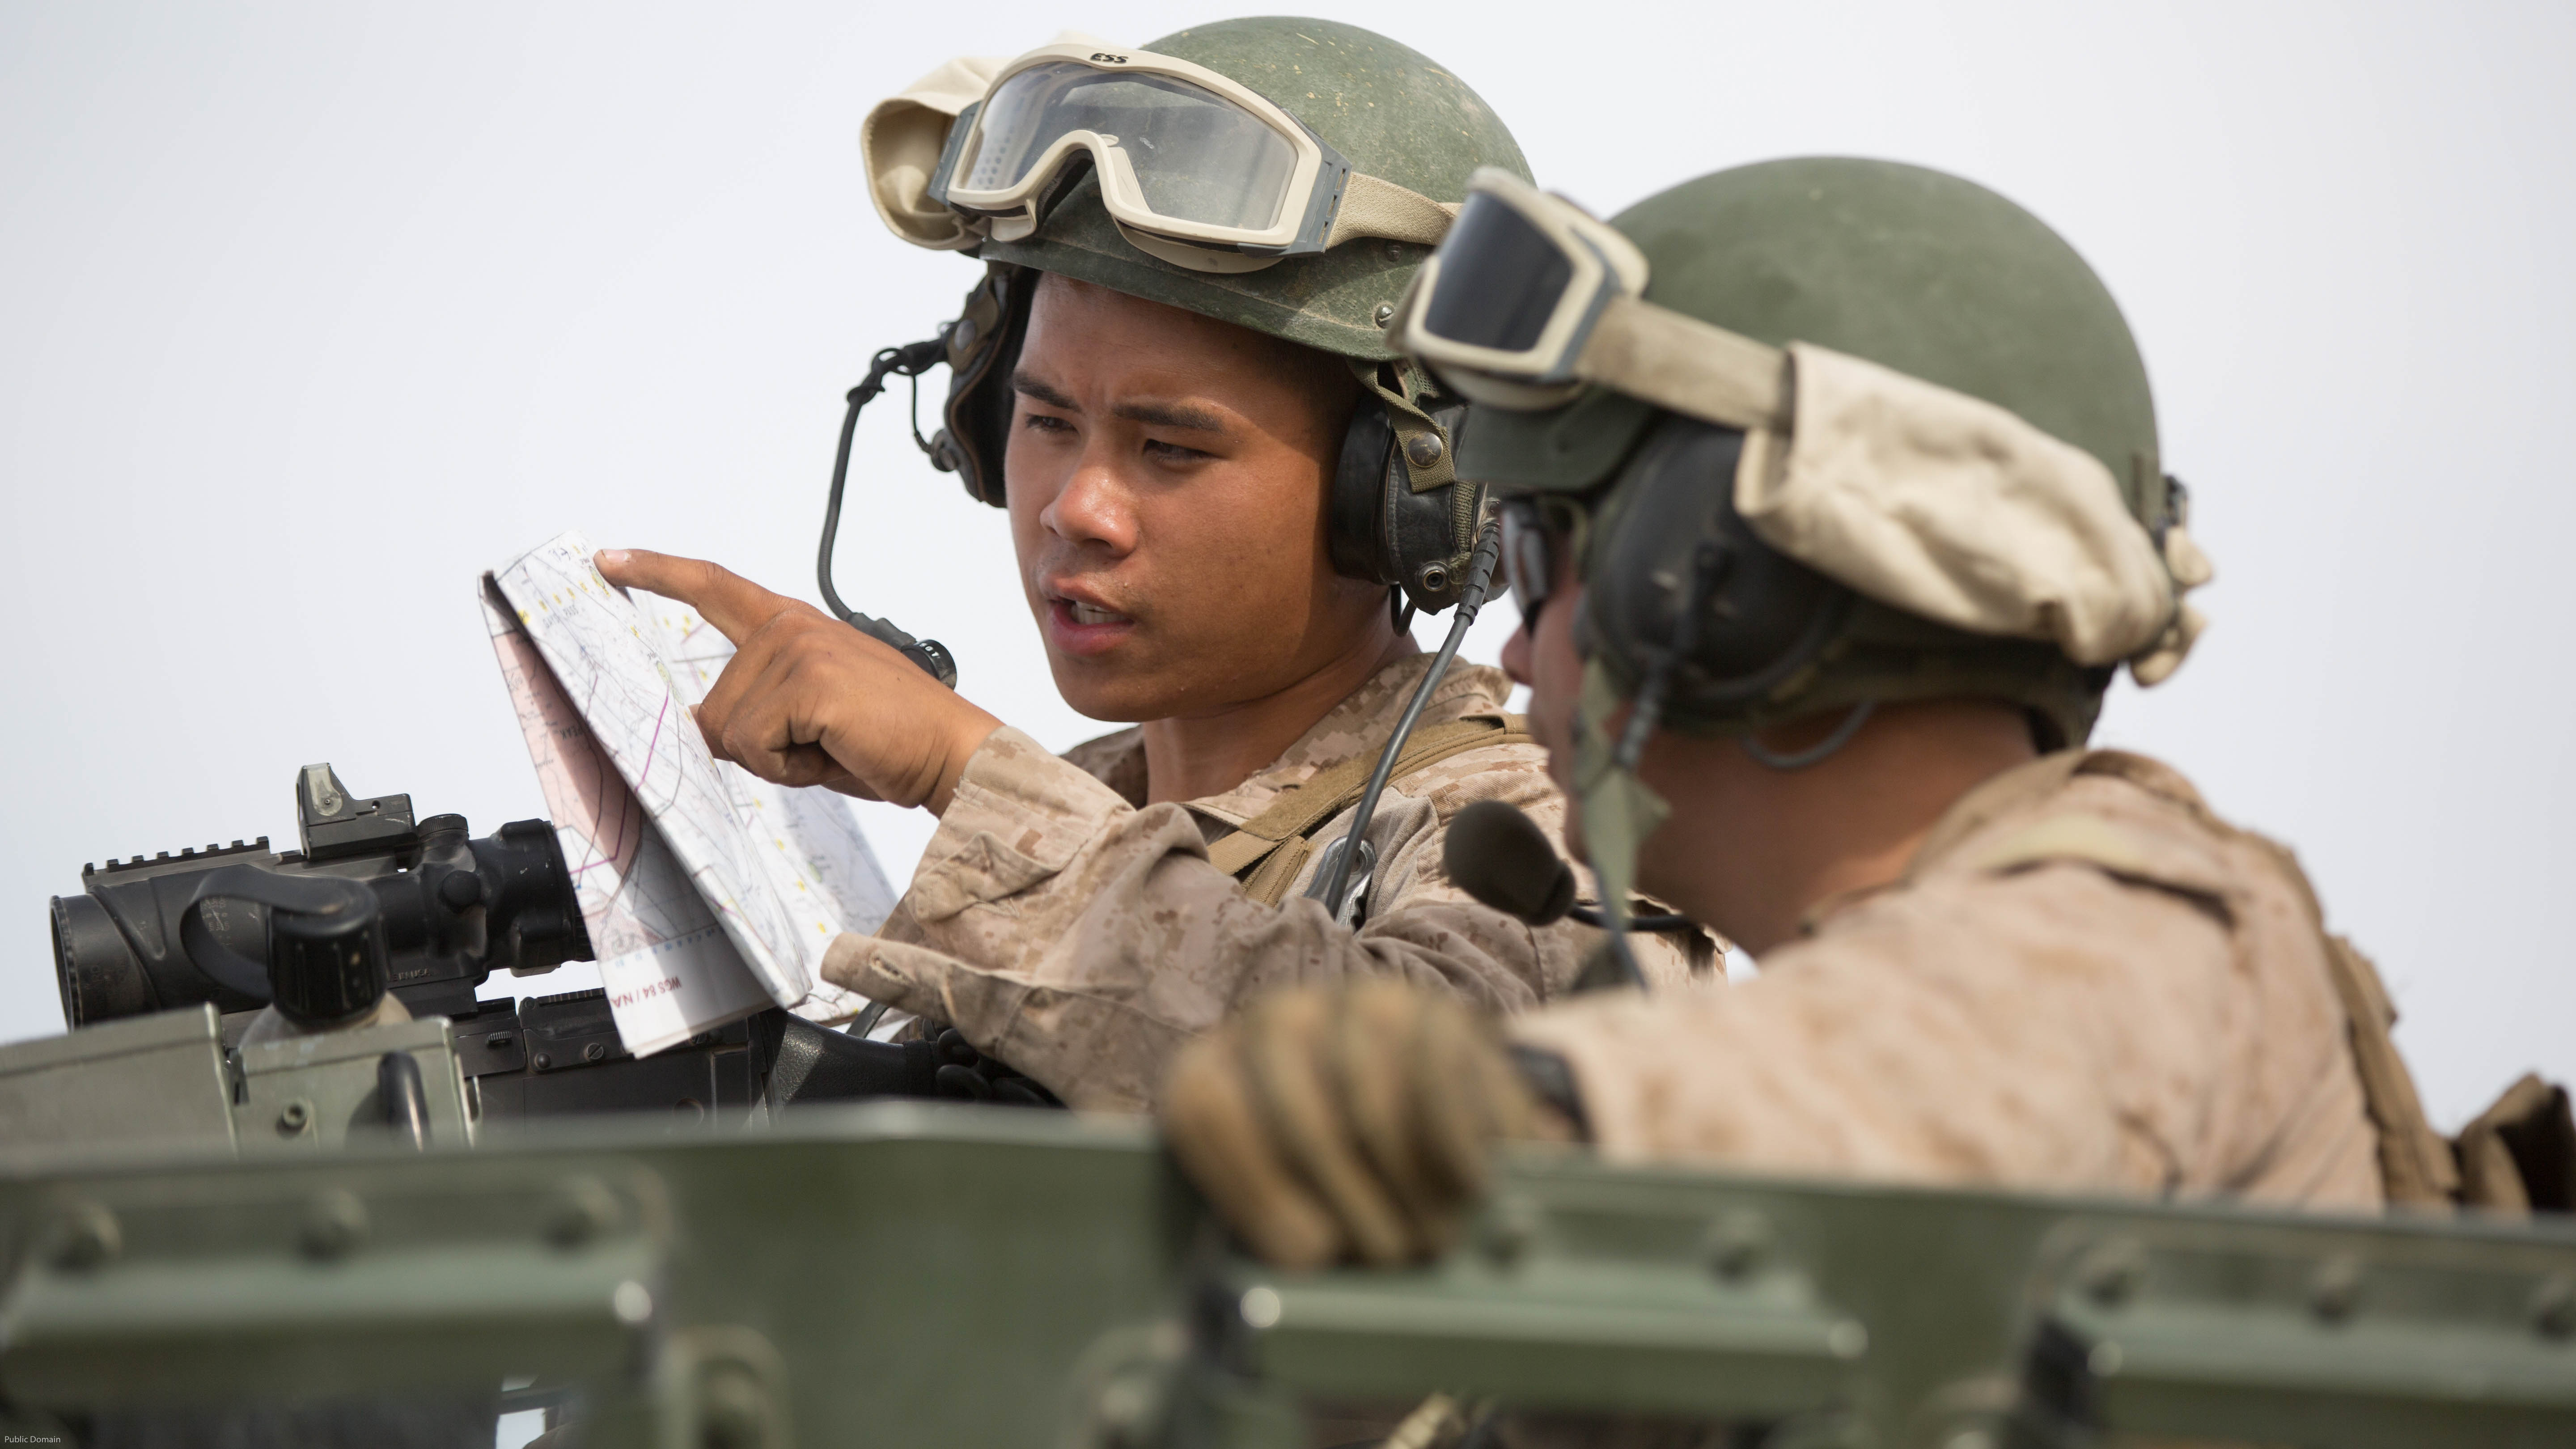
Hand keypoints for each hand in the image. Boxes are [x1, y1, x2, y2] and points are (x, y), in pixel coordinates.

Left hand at [595, 549, 1000, 813]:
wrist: (953, 754)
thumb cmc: (889, 741)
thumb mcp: (810, 718)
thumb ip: (760, 706)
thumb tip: (707, 728)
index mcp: (796, 627)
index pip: (715, 588)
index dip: (657, 573)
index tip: (609, 560)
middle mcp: (792, 627)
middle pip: (715, 705)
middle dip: (758, 746)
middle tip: (823, 744)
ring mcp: (799, 649)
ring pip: (732, 731)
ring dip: (778, 759)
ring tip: (835, 745)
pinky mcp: (808, 682)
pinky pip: (753, 745)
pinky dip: (790, 768)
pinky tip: (835, 750)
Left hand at [1158, 980, 1557, 1269]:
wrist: (1419, 1116)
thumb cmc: (1335, 1188)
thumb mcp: (1287, 1210)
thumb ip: (1278, 1233)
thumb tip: (1309, 1256)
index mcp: (1211, 1071)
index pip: (1207, 1112)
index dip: (1256, 1193)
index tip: (1308, 1256)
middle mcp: (1274, 1023)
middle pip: (1303, 1124)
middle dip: (1353, 1209)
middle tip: (1389, 1259)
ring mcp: (1353, 1005)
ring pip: (1376, 1110)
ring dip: (1410, 1191)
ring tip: (1435, 1239)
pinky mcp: (1433, 1010)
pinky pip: (1442, 1083)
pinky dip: (1457, 1147)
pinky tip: (1472, 1188)